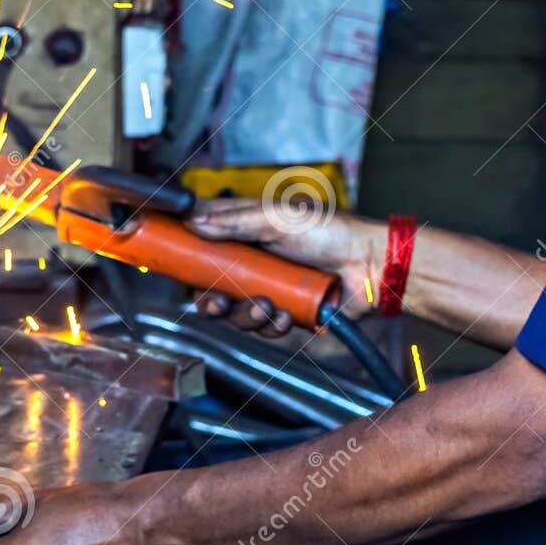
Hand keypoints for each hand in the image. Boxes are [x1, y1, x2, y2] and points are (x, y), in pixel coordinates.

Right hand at [185, 197, 384, 336]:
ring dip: (245, 314)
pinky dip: (271, 324)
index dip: (188, 254)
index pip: (206, 241)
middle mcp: (256, 261)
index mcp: (250, 232)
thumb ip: (235, 221)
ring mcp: (271, 288)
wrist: (370, 266)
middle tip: (214, 302)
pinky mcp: (288, 312)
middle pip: (213, 286)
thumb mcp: (279, 218)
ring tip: (265, 306)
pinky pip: (265, 327)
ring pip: (236, 311)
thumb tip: (193, 221)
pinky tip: (287, 315)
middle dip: (210, 299)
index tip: (174, 264)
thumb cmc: (332, 233)